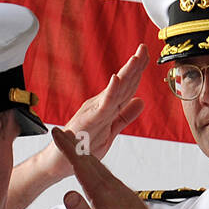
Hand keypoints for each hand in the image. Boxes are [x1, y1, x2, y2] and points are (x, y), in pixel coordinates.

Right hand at [52, 126, 172, 208]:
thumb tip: (68, 193)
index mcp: (103, 194)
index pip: (80, 165)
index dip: (67, 148)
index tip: (56, 132)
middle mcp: (113, 187)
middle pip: (89, 160)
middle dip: (74, 145)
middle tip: (60, 132)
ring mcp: (121, 189)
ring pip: (99, 166)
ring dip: (85, 154)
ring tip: (74, 145)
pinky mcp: (125, 194)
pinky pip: (107, 174)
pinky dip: (95, 165)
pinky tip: (93, 169)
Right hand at [54, 44, 147, 175]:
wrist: (60, 160)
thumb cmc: (81, 145)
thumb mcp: (110, 130)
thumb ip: (125, 115)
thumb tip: (141, 101)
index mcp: (107, 106)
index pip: (126, 87)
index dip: (138, 71)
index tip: (148, 55)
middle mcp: (100, 105)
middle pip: (122, 84)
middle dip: (134, 66)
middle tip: (144, 48)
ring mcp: (94, 111)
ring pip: (115, 91)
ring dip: (125, 74)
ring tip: (135, 58)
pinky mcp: (88, 120)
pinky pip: (102, 106)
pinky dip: (110, 92)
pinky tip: (116, 79)